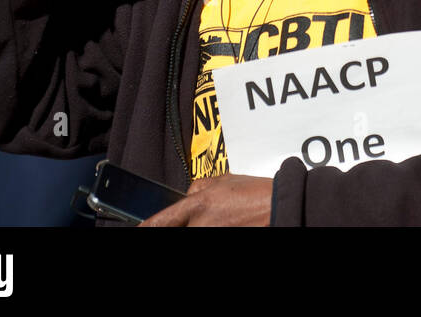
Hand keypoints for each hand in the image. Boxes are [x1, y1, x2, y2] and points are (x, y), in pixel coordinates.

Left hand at [139, 175, 272, 226]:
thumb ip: (199, 188)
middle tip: (198, 219)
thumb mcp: (224, 180)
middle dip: (182, 225)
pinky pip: (207, 236)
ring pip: (193, 233)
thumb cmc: (257, 193)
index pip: (160, 222)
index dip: (147, 227)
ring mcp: (212, 235)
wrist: (279, 206)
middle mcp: (201, 225)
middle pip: (176, 230)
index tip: (141, 229)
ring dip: (199, 226)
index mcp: (198, 204)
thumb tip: (187, 195)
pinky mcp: (222, 240)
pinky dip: (214, 229)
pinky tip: (226, 224)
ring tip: (220, 219)